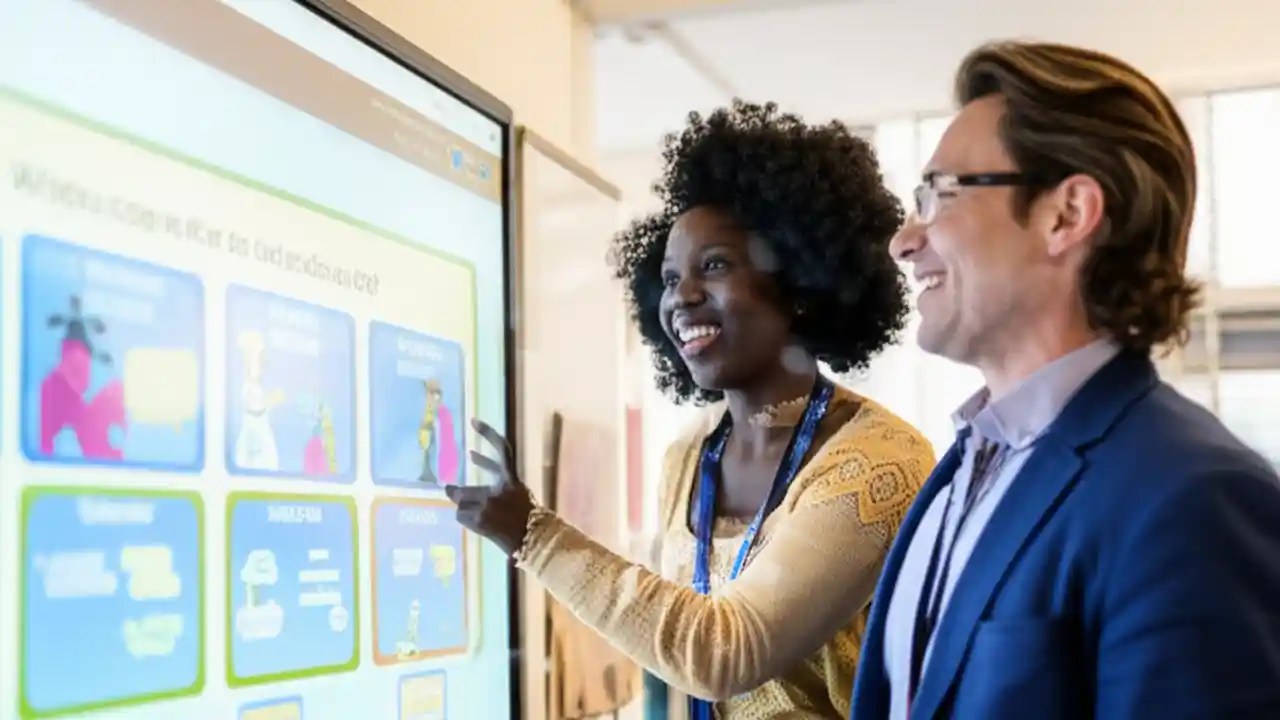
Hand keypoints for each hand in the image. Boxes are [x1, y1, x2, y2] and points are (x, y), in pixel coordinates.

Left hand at [445, 418, 535, 556]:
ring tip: (477, 518)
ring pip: (462, 503)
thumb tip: (451, 489)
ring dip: (466, 511)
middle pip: (465, 488)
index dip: (488, 433)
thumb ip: (490, 487)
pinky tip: (478, 525)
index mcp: (512, 479)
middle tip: (449, 489)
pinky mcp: (481, 519)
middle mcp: (500, 488)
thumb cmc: (525, 518)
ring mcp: (489, 504)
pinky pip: (461, 516)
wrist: (534, 540)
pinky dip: (466, 520)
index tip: (473, 421)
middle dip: (458, 494)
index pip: (502, 450)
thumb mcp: (514, 494)